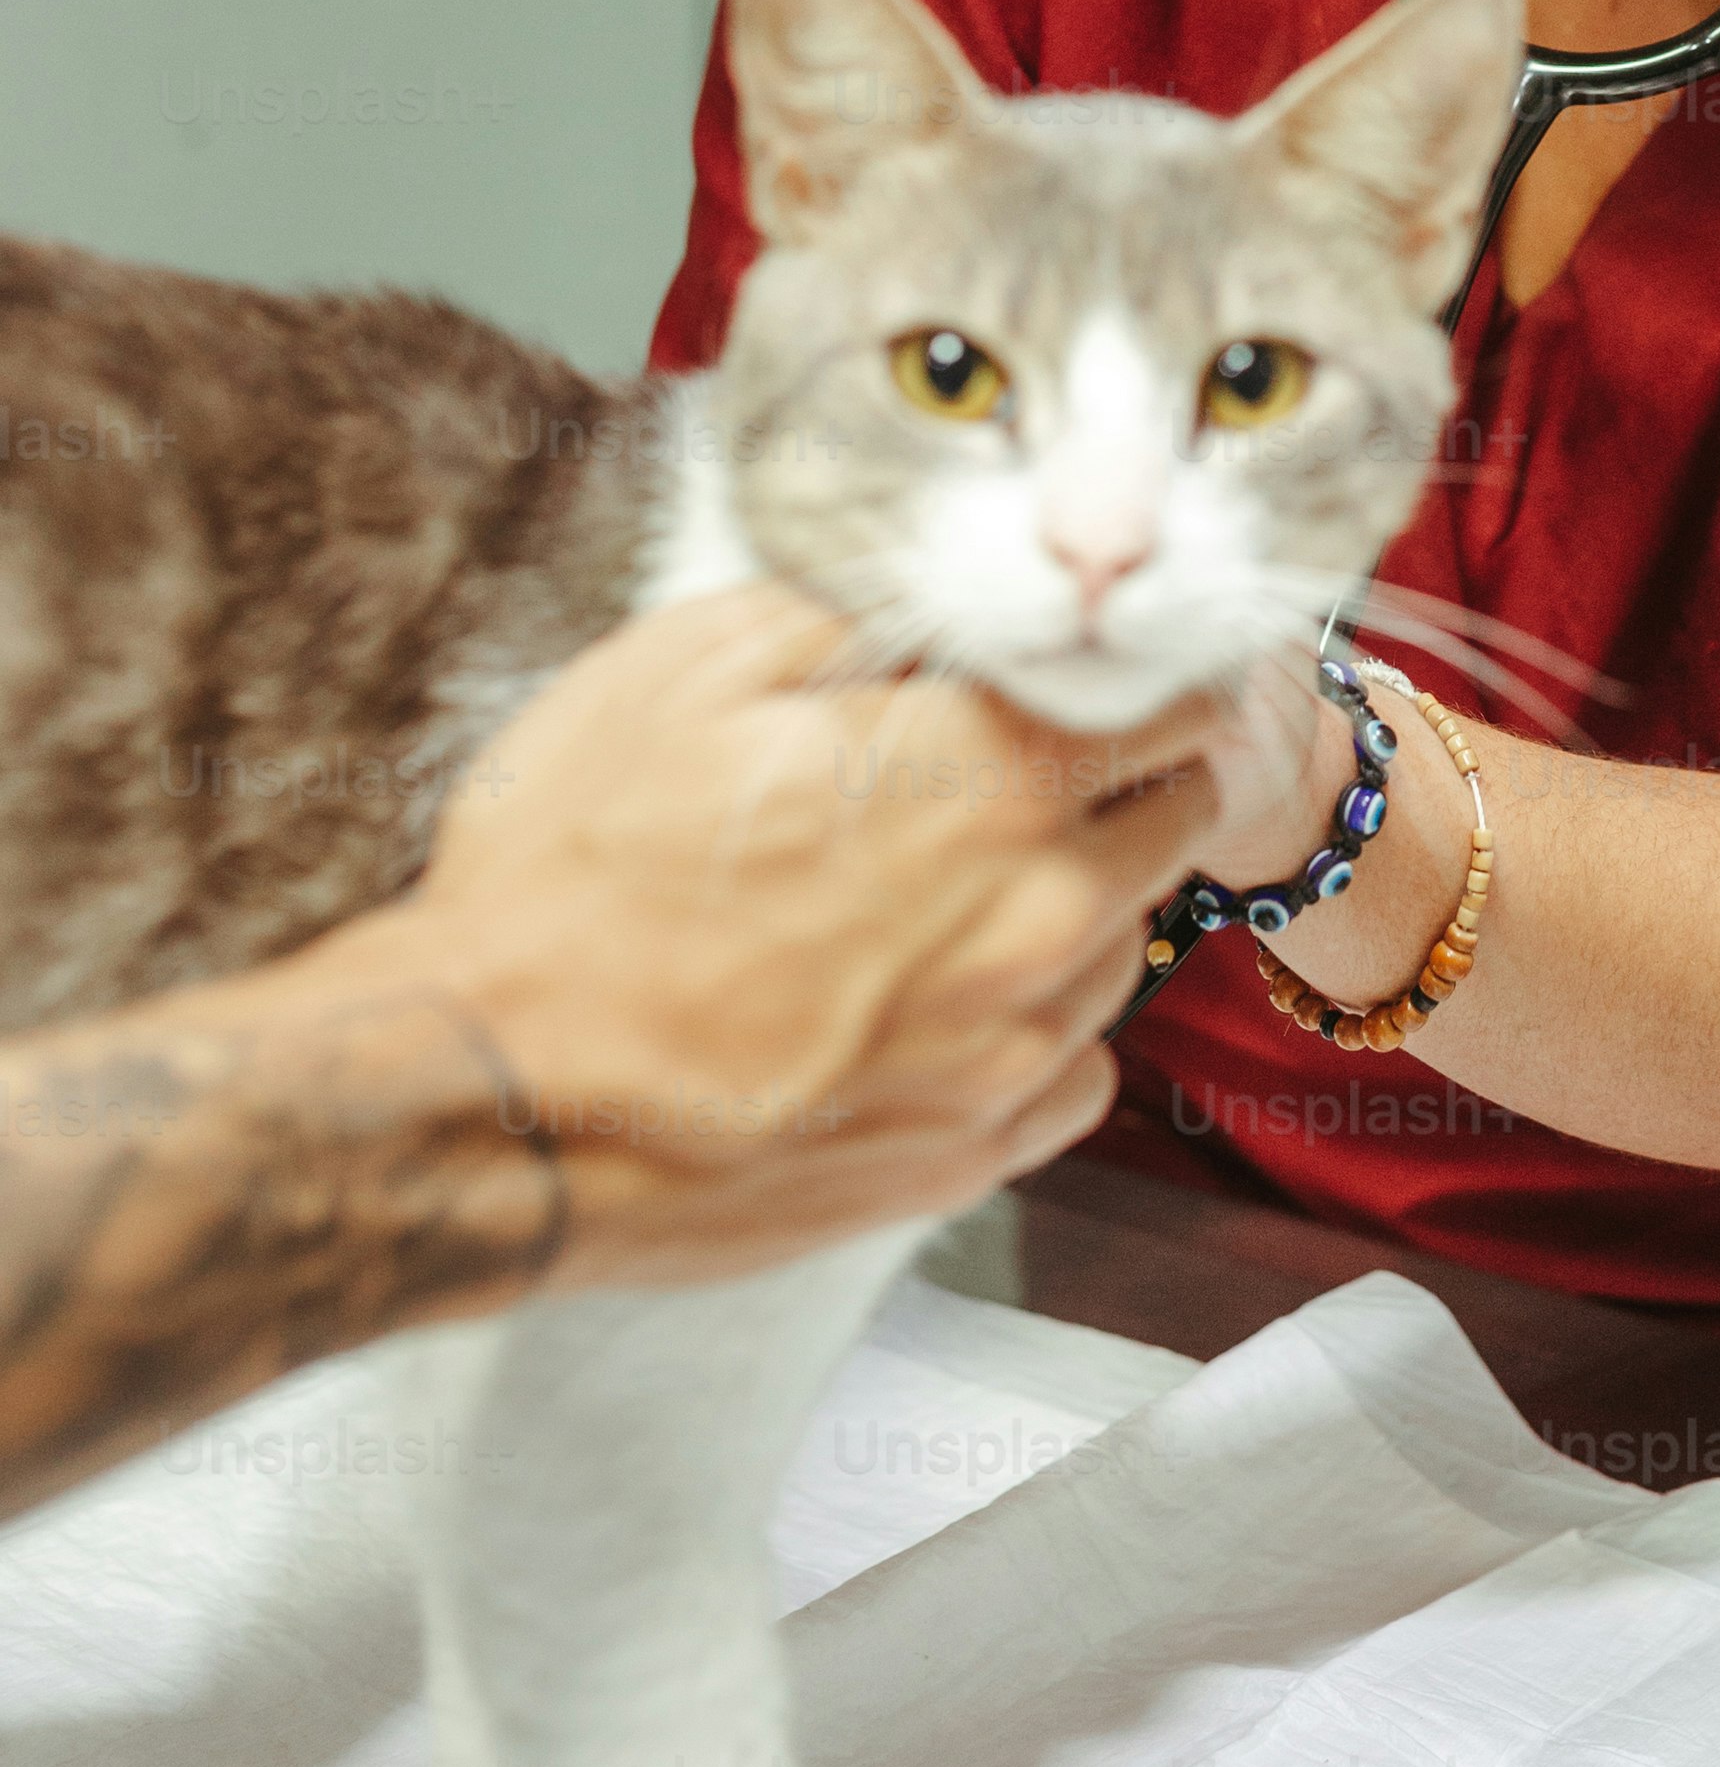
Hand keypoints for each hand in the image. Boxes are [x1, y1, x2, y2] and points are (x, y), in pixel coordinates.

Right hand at [393, 581, 1240, 1283]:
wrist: (488, 1095)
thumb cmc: (569, 877)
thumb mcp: (686, 668)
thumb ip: (851, 619)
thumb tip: (940, 609)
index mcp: (988, 780)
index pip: (1183, 703)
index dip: (1154, 672)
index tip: (1109, 668)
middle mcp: (1037, 918)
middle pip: (1178, 819)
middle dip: (1126, 777)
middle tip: (1024, 767)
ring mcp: (1009, 1051)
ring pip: (1127, 945)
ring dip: (1077, 903)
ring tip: (947, 889)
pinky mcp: (966, 1156)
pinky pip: (1076, 1074)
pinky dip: (1037, 1030)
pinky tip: (943, 1001)